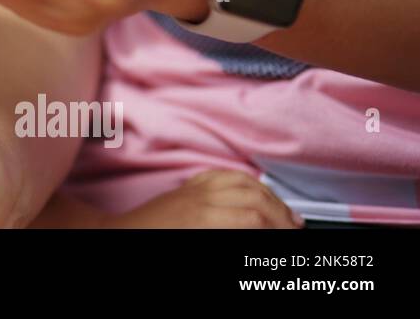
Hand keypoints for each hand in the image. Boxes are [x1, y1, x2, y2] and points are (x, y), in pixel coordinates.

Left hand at [103, 169, 303, 227]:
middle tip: (297, 228)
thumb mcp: (200, 246)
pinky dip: (246, 180)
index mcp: (204, 218)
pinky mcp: (189, 185)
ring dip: (269, 195)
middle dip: (281, 213)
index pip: (255, 219)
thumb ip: (232, 234)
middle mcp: (202, 197)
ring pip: (243, 181)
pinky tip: (257, 190)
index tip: (293, 236)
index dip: (279, 229)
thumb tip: (259, 231)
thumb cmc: (156, 243)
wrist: (122, 235)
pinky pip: (223, 174)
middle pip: (255, 198)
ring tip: (284, 211)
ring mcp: (194, 188)